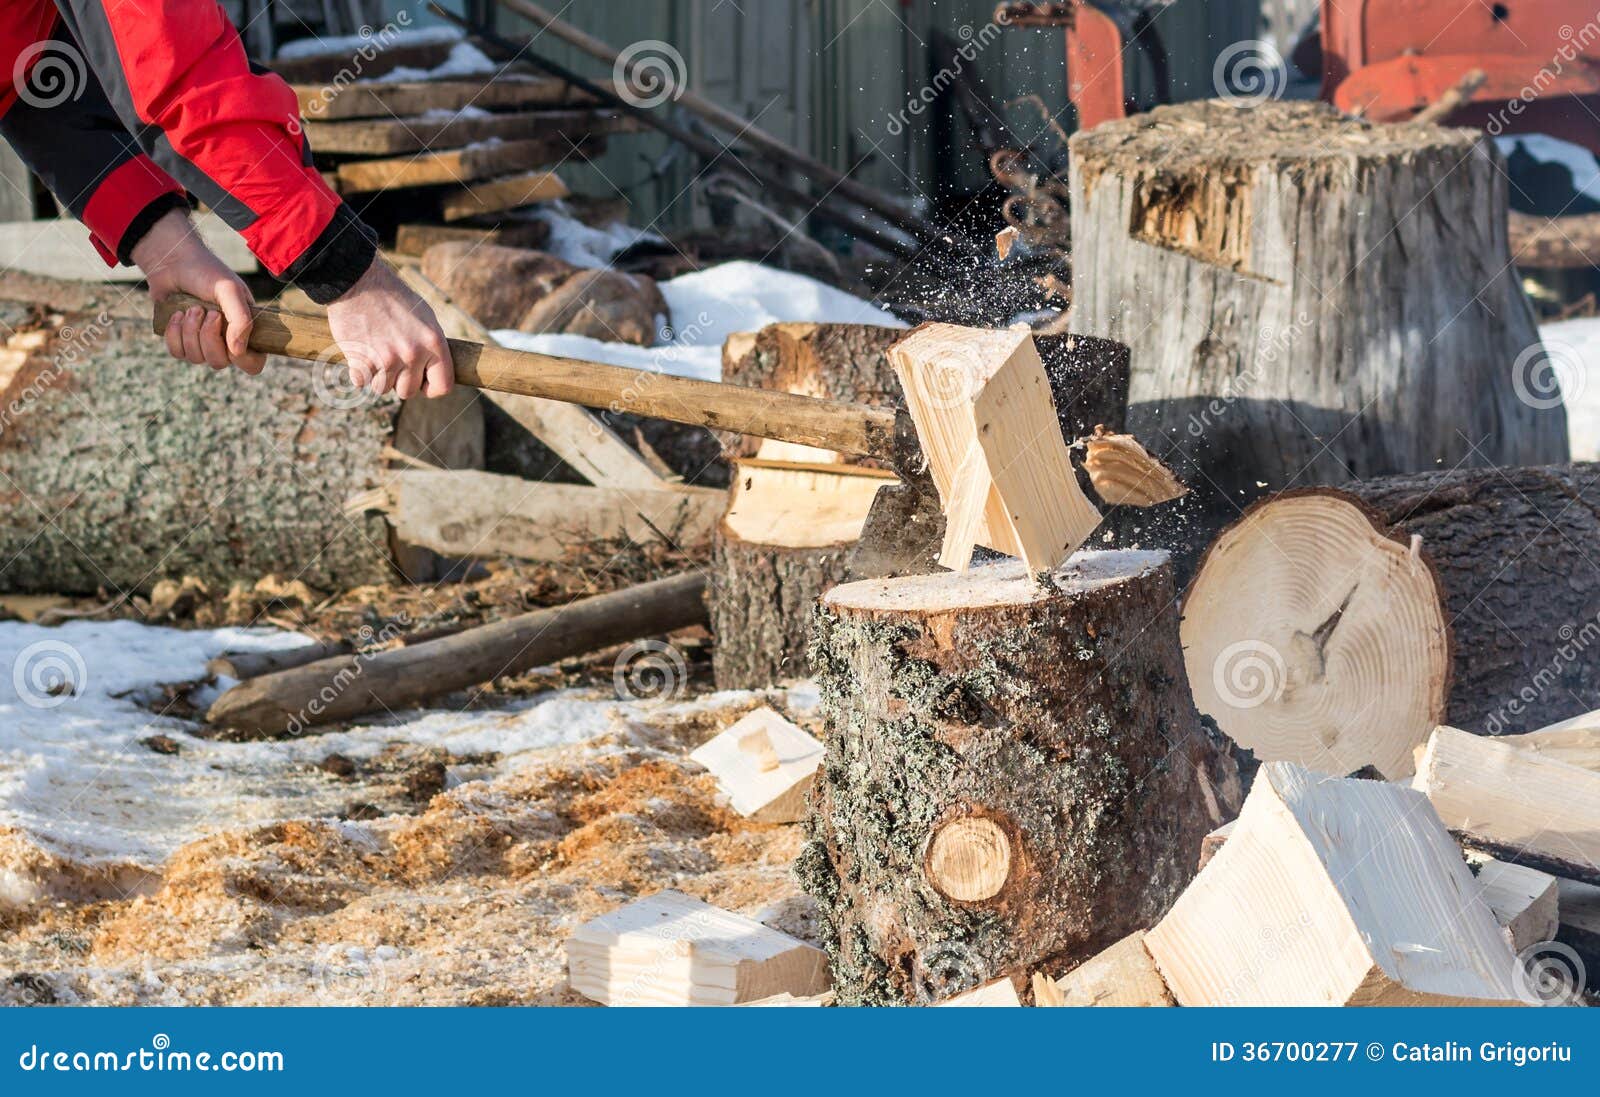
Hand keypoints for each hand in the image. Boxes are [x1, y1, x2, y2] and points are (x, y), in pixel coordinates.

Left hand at [136, 209, 265, 374]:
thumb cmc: (208, 272)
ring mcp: (202, 343)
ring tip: (191, 308)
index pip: (252, 364)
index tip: (231, 338)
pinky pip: (177, 353)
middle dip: (208, 337)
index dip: (243, 359)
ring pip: (196, 358)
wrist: (174, 262)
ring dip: (190, 331)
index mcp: (246, 331)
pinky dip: (174, 333)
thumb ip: (241, 320)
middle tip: (206, 311)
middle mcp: (226, 341)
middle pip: (219, 362)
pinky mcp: (181, 340)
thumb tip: (238, 352)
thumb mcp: (230, 291)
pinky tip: (177, 315)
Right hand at [326, 258, 454, 398]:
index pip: (443, 386)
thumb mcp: (424, 317)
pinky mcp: (362, 361)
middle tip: (390, 360)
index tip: (421, 383)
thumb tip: (435, 371)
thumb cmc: (392, 297)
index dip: (431, 389)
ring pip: (382, 389)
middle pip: (408, 392)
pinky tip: (359, 350)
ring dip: (377, 376)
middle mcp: (413, 354)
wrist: (358, 281)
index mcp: (434, 343)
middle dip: (399, 381)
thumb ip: (431, 346)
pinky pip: (360, 382)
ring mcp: (387, 359)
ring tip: (374, 350)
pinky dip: (357, 371)